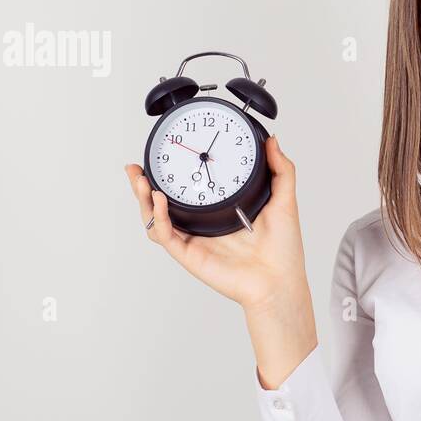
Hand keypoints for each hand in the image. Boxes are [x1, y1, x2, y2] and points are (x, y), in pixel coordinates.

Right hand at [123, 136, 313, 323]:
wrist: (280, 280)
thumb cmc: (283, 249)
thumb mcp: (284, 200)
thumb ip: (280, 170)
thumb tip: (272, 140)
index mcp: (220, 211)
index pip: (190, 187)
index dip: (173, 171)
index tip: (166, 150)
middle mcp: (203, 225)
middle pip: (163, 203)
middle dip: (144, 184)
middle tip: (136, 167)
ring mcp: (194, 239)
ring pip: (156, 218)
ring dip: (143, 199)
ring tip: (140, 179)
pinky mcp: (190, 254)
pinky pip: (164, 234)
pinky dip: (157, 217)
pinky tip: (159, 199)